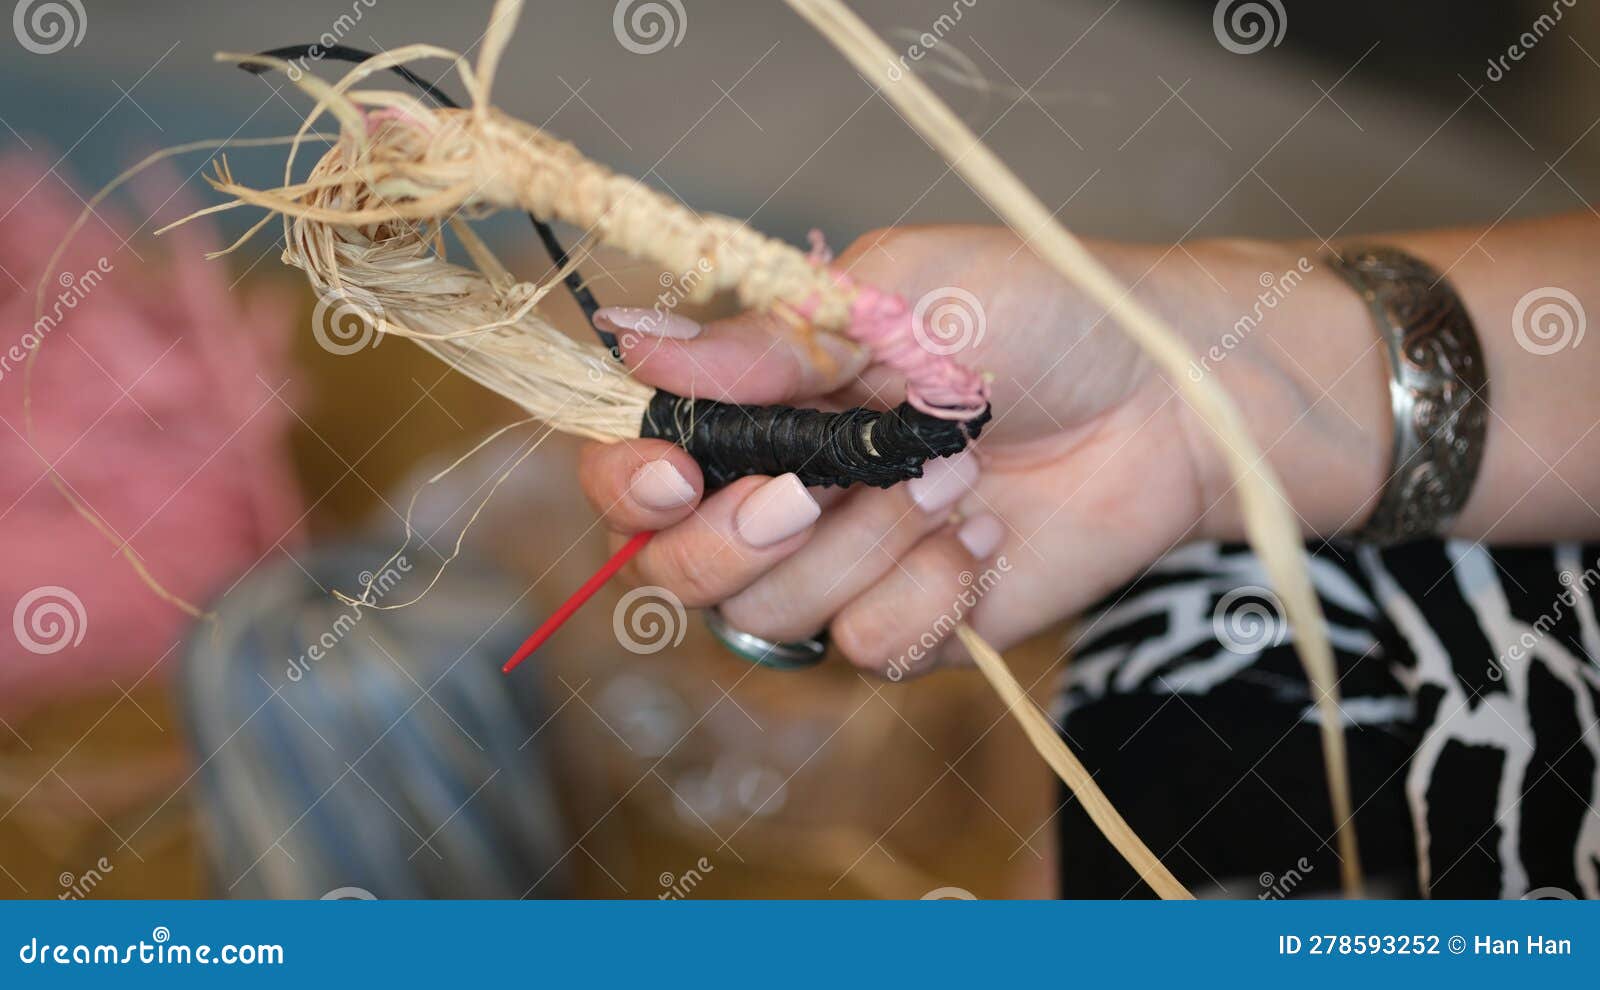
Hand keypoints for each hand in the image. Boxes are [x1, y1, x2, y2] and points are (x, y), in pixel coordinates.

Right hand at [577, 225, 1216, 677]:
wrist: (1166, 397)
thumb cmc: (1038, 314)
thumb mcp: (898, 293)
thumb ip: (770, 339)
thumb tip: (633, 342)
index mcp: (760, 403)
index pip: (635, 470)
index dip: (627, 486)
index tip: (677, 474)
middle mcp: (783, 493)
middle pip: (675, 567)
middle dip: (739, 536)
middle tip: (814, 490)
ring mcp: (846, 567)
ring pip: (773, 613)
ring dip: (865, 543)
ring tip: (954, 473)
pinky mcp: (913, 624)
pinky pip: (867, 647)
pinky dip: (926, 593)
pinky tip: (983, 537)